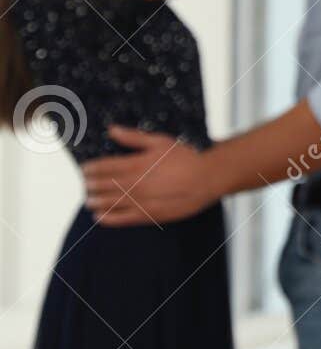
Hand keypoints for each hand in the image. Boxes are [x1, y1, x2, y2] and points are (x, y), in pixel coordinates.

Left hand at [82, 125, 221, 225]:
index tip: (85, 169)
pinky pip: (120, 219)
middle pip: (100, 185)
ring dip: (94, 201)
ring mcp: (140, 200)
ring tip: (90, 200)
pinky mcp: (148, 215)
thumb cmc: (186, 157)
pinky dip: (106, 218)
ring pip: (107, 203)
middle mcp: (134, 183)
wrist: (208, 178)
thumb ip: (133, 137)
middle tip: (86, 184)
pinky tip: (99, 216)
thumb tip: (112, 129)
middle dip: (89, 185)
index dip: (89, 168)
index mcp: (135, 163)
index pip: (102, 167)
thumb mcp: (160, 141)